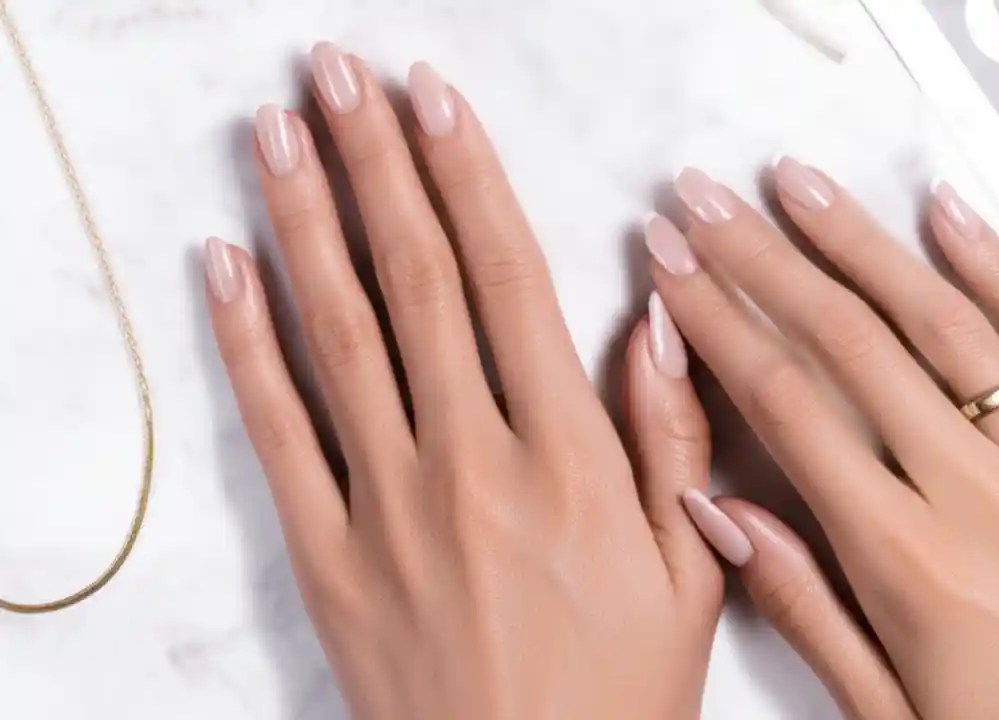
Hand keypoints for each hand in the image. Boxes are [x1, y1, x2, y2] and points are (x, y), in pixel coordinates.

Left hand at [204, 43, 721, 719]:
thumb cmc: (618, 694)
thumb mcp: (691, 571)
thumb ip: (675, 437)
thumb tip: (661, 317)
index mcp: (571, 460)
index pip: (509, 282)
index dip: (467, 177)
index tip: (433, 100)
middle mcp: (473, 463)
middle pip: (413, 279)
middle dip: (373, 161)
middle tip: (338, 74)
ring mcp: (389, 506)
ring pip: (339, 332)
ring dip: (303, 219)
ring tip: (278, 129)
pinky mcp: (327, 555)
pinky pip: (278, 431)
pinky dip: (246, 342)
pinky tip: (227, 265)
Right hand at [652, 164, 998, 717]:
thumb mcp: (893, 712)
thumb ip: (805, 605)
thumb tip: (724, 515)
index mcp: (909, 560)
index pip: (786, 404)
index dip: (717, 323)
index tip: (676, 270)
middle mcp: (981, 493)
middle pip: (845, 341)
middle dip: (760, 258)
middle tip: (707, 201)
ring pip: (939, 319)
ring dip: (857, 241)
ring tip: (798, 186)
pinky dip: (995, 266)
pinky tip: (946, 215)